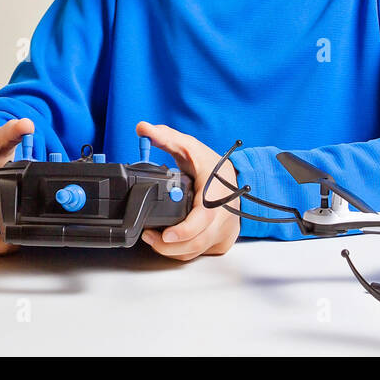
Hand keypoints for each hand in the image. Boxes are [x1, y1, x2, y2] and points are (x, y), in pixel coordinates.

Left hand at [136, 121, 239, 260]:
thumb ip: (166, 137)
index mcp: (217, 192)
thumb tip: (143, 128)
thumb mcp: (190, 147)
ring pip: (196, 250)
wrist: (236, 182)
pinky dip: (182, 251)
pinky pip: (200, 252)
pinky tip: (169, 243)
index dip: (184, 230)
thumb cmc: (214, 166)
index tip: (165, 235)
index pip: (203, 218)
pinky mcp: (221, 240)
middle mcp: (223, 215)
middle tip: (149, 236)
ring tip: (153, 239)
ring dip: (172, 250)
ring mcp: (224, 230)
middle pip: (196, 241)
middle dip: (168, 245)